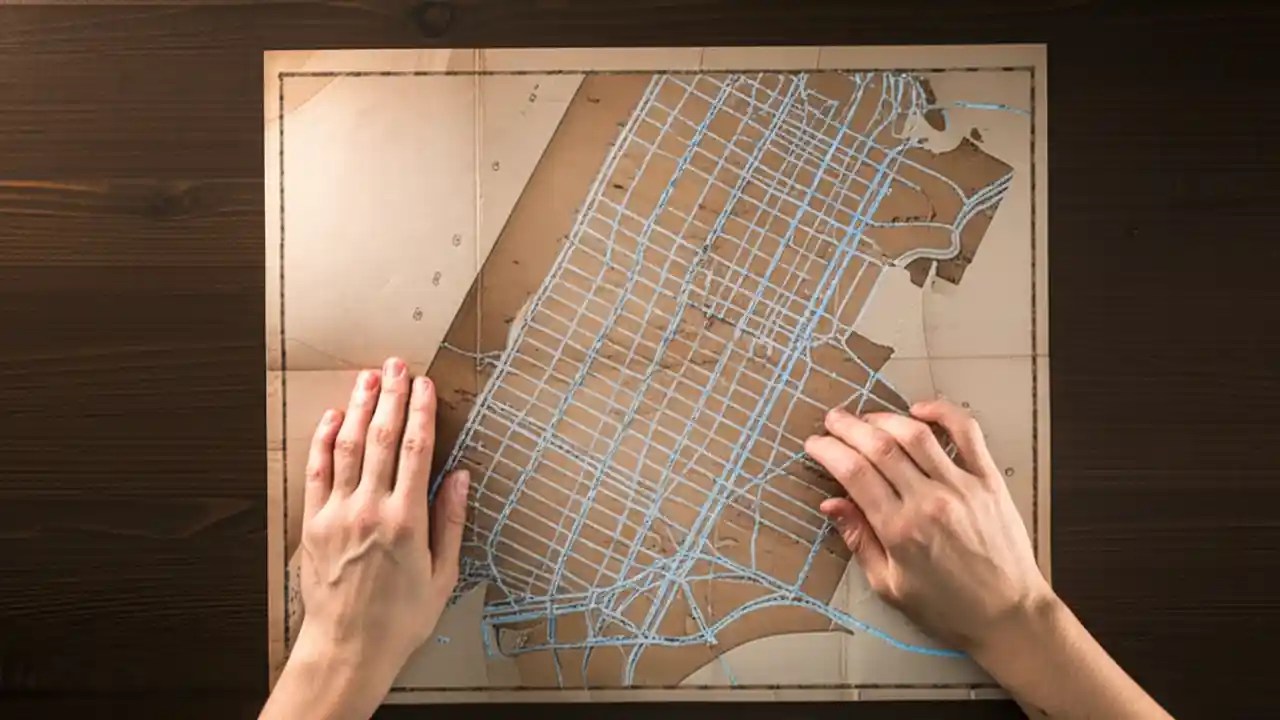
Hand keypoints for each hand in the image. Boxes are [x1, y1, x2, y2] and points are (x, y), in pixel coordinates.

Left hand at [262, 357, 468, 719]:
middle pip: (380, 437)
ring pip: (346, 446)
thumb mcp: (442, 575)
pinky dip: (323, 439)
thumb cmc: (400, 618)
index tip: (424, 386)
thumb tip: (459, 476)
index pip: (414, 450)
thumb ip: (451, 521)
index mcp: (407, 521)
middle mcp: (370, 509)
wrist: (348, 648)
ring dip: (357, 407)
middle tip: (396, 365)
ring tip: (368, 378)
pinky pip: (317, 470)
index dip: (419, 411)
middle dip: (390, 396)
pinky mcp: (314, 523)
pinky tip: (331, 417)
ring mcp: (337, 513)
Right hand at [804, 399, 1051, 654]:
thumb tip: (831, 504)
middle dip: (847, 427)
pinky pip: (967, 433)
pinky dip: (942, 412)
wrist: (1008, 615)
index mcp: (899, 530)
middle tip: (831, 420)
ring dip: (884, 418)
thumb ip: (859, 540)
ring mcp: (961, 487)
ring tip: (866, 418)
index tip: (814, 444)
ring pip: (915, 434)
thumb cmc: (946, 608)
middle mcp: (928, 501)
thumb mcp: (889, 585)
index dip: (829, 451)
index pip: (854, 473)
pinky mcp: (989, 480)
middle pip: (879, 446)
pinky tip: (919, 409)